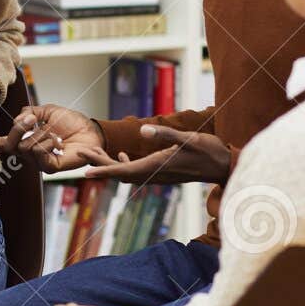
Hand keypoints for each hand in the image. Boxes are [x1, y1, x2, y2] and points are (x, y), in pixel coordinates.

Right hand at [0, 103, 102, 173]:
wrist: (90, 132)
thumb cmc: (71, 122)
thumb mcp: (46, 111)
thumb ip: (29, 113)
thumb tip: (19, 118)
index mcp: (24, 140)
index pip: (1, 142)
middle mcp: (27, 153)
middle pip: (11, 142)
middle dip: (20, 128)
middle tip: (33, 120)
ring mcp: (37, 162)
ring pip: (26, 146)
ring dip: (42, 134)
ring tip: (56, 135)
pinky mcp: (48, 167)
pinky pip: (38, 152)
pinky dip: (48, 142)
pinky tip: (59, 142)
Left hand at [66, 124, 231, 184]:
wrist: (224, 165)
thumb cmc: (208, 150)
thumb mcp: (188, 138)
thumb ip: (165, 135)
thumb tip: (142, 131)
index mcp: (156, 166)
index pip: (123, 171)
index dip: (103, 170)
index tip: (85, 171)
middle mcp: (154, 174)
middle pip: (120, 172)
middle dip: (99, 163)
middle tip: (80, 153)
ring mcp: (158, 174)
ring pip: (126, 172)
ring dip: (109, 165)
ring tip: (93, 153)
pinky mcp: (162, 172)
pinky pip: (137, 171)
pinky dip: (124, 165)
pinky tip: (121, 155)